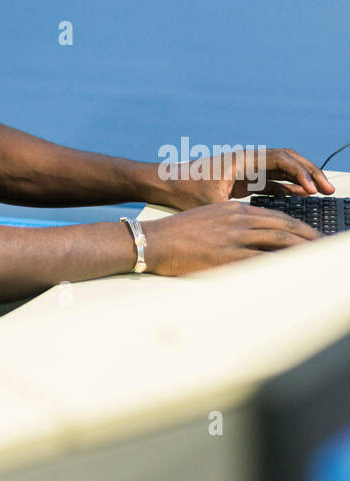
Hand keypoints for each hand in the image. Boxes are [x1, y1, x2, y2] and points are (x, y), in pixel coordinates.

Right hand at [143, 201, 321, 276]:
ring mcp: (233, 237)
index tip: (312, 234)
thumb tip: (252, 239)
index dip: (299, 225)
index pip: (276, 215)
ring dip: (303, 248)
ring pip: (278, 240)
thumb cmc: (178, 233)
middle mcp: (238, 220)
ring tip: (318, 256)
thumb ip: (233, 225)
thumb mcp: (209, 219)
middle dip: (308, 236)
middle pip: (283, 226)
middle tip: (325, 245)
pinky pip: (261, 260)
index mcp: (234, 210)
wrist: (155, 240)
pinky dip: (280, 263)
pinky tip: (293, 270)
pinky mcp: (226, 256)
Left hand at [154, 146, 334, 210]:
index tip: (313, 188)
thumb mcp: (213, 205)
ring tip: (320, 192)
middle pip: (287, 159)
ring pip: (282, 168)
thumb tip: (259, 227)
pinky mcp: (243, 180)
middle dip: (309, 172)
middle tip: (327, 187)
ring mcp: (246, 169)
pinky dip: (288, 187)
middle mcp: (247, 160)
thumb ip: (237, 215)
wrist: (165, 183)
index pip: (281, 159)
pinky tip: (301, 197)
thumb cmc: (184, 190)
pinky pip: (272, 180)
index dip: (301, 172)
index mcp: (242, 159)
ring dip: (301, 179)